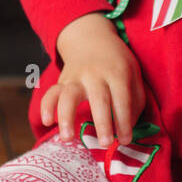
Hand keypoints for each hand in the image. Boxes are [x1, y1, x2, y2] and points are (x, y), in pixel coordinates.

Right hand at [40, 13, 143, 145]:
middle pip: (98, 99)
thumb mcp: (134, 74)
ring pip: (69, 96)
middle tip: (104, 144)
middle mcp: (96, 74)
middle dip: (102, 123)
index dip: (124, 121)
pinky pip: (51, 93)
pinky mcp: (62, 81)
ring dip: (67, 117)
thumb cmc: (116, 63)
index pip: (122, 99)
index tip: (124, 140)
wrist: (91, 38)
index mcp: (117, 73)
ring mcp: (76, 78)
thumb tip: (128, 128)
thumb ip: (135, 101)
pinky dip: (46, 107)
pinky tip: (47, 122)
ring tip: (68, 138)